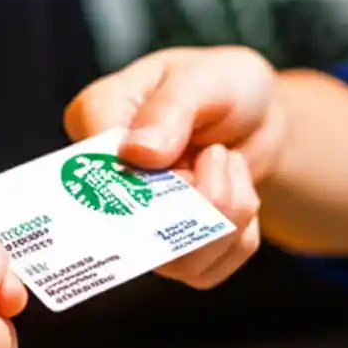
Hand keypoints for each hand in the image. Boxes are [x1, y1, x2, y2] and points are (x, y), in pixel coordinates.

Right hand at [65, 46, 279, 288]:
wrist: (256, 118)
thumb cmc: (218, 87)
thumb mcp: (201, 78)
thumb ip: (169, 109)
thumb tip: (138, 154)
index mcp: (94, 130)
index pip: (91, 174)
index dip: (143, 177)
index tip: (181, 156)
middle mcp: (106, 190)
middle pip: (137, 230)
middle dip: (200, 196)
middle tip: (219, 153)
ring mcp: (139, 233)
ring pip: (178, 259)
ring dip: (228, 209)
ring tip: (228, 164)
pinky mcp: (177, 259)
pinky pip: (209, 269)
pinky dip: (241, 231)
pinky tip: (236, 192)